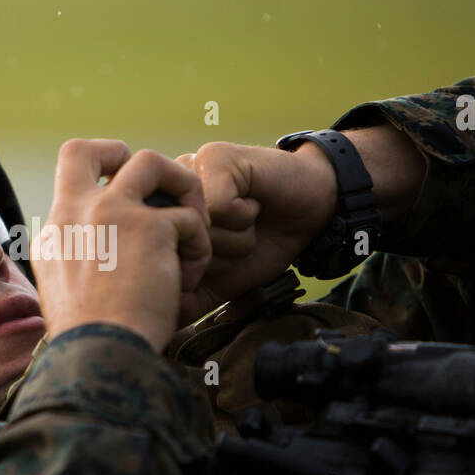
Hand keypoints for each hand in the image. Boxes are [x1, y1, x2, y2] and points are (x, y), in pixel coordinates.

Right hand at [34, 139, 211, 352]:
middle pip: (99, 148)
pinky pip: (189, 220)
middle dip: (133, 157)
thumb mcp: (62, 291)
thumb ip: (75, 260)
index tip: (118, 178)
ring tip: (192, 227)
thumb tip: (94, 257)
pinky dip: (199, 248)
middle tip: (163, 190)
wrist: (99, 355)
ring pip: (153, 162)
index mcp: (55, 229)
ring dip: (180, 187)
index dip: (99, 162)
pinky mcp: (150, 227)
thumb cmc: (88, 339)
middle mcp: (76, 210)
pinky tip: (191, 281)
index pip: (69, 166)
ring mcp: (112, 212)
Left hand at [174, 141, 336, 323]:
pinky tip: (254, 204)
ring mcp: (189, 170)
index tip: (223, 260)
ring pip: (199, 226)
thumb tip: (167, 318)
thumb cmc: (265, 243)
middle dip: (218, 256)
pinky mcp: (214, 156)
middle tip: (238, 240)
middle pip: (180, 245)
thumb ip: (194, 299)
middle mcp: (168, 193)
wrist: (311, 212)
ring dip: (235, 236)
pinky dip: (244, 216)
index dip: (200, 271)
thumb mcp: (224, 280)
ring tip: (248, 222)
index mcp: (163, 219)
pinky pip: (218, 205)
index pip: (164, 259)